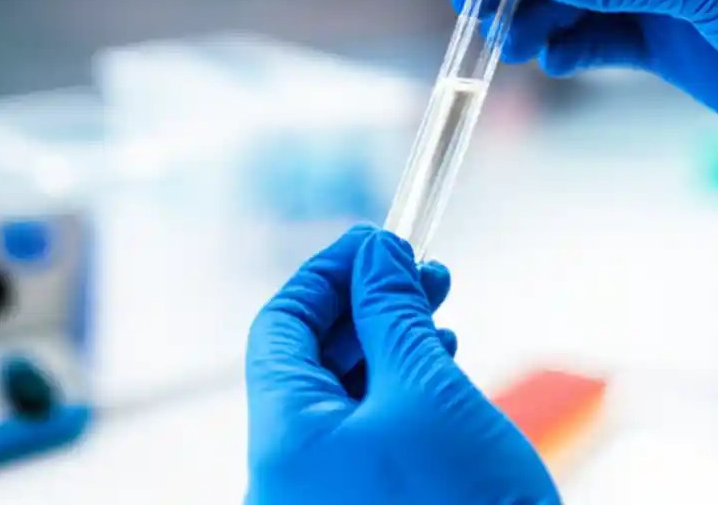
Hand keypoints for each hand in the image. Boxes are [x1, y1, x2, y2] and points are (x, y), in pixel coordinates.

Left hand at [245, 224, 558, 504]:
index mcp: (284, 442)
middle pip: (308, 361)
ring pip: (341, 397)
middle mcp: (289, 476)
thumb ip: (393, 315)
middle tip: (419, 267)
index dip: (328, 273)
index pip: (280, 328)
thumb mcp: (430, 393)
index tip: (376, 239)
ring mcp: (323, 498)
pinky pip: (362, 435)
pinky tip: (437, 364)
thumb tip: (377, 256)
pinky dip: (397, 390)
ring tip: (437, 307)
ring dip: (387, 342)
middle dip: (365, 304)